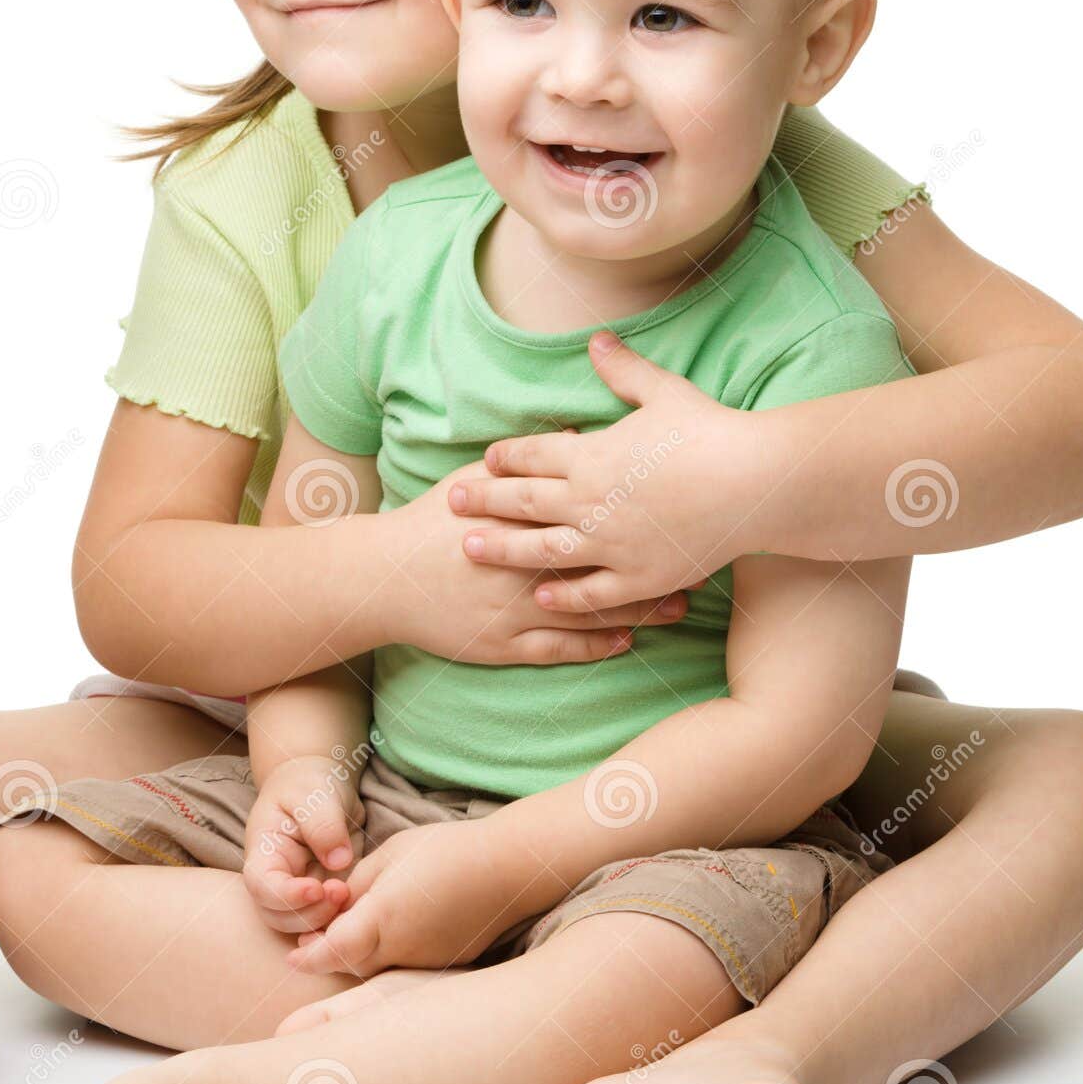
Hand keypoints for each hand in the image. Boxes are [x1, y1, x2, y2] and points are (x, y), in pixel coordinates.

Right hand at [243, 755, 364, 933]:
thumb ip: (323, 824)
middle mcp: (276, 878)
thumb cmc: (308, 783)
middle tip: (339, 891)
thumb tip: (338, 862)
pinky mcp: (321, 895)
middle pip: (278, 916)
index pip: (262, 887)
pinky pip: (325, 918)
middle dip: (309, 913)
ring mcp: (298, 890)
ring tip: (347, 892)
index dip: (286, 896)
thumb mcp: (313, 793)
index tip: (316, 888)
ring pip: (301, 925)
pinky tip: (355, 899)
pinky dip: (339, 918)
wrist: (319, 784)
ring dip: (325, 919)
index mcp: (264, 852)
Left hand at [285, 817, 524, 977]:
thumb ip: (358, 884)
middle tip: (312, 942)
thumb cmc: (445, 849)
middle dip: (329, 957)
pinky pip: (405, 969)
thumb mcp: (391, 853)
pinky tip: (394, 933)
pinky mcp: (443, 966)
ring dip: (359, 957)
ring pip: (377, 970)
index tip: (294, 954)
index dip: (309, 956)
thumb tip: (336, 906)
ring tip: (354, 931)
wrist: (506, 867)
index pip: (332, 950)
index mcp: (383, 915)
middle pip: (350, 965)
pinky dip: (390, 957)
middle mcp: (401, 947)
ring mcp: (424, 962)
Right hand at [384, 459, 689, 664]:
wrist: (384, 579)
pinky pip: (560, 649)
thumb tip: (579, 434)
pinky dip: (596, 645)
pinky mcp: (504, 645)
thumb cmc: (431, 523)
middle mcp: (520, 565)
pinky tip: (627, 640)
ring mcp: (513, 610)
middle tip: (698, 563)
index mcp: (516, 519)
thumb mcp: (474, 479)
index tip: (676, 507)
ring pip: (589, 611)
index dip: (635, 512)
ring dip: (637, 609)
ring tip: (678, 606)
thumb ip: (529, 462)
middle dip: (650, 566)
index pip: (587, 513)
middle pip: (600, 564)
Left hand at [449, 332, 756, 610]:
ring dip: (504, 549)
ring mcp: (611, 543)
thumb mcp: (664, 391)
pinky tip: (541, 596)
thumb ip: (623, 370)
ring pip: (542, 549)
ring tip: (471, 549)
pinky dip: (563, 594)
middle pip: (524, 501)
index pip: (536, 455)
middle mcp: (590, 501)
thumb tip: (595, 338)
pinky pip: (591, 591)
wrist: (755, 482)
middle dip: (485, 500)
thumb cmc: (712, 431)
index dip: (508, 456)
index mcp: (593, 454)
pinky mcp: (638, 576)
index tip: (486, 459)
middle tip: (452, 503)